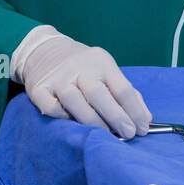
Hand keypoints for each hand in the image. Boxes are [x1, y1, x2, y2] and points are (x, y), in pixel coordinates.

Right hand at [13, 29, 151, 138]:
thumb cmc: (84, 68)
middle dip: (116, 117)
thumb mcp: (107, 72)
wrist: (45, 50)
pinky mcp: (38, 87)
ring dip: (91, 121)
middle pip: (99, 94)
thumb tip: (145, 120)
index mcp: (101, 62)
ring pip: (74, 100)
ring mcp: (58, 77)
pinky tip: (71, 123)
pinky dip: (61, 116)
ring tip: (103, 134)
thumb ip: (127, 94)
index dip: (135, 111)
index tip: (142, 129)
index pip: (122, 88)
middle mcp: (79, 67)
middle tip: (128, 134)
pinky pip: (49, 106)